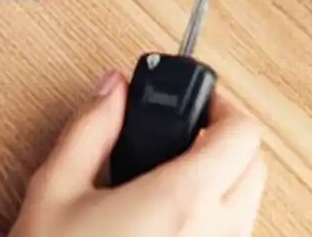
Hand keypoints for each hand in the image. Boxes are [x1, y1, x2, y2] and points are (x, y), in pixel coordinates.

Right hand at [9, 71, 265, 236]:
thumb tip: (112, 89)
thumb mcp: (57, 189)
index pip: (242, 135)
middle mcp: (215, 235)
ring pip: (248, 208)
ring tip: (171, 178)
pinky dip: (213, 218)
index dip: (224, 106)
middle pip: (255, 167)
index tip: (198, 100)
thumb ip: (90, 129)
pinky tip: (167, 221)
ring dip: (224, 182)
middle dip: (226, 141)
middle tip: (184, 133)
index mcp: (181, 200)